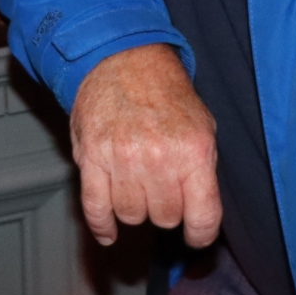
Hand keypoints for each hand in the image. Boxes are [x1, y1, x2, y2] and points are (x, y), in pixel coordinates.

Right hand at [69, 44, 219, 247]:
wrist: (124, 59)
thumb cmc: (165, 93)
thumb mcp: (202, 126)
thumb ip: (202, 170)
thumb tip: (200, 212)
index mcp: (193, 152)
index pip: (203, 217)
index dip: (200, 234)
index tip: (196, 236)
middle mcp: (159, 158)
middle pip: (165, 218)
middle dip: (166, 209)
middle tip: (163, 190)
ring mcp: (122, 160)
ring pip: (132, 215)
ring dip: (136, 209)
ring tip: (138, 188)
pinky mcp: (91, 158)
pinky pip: (95, 207)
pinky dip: (102, 226)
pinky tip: (108, 234)